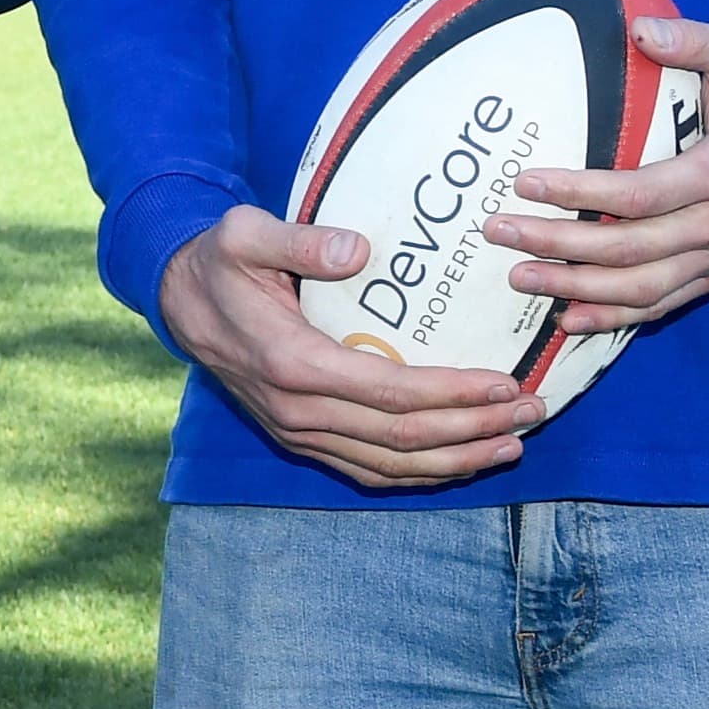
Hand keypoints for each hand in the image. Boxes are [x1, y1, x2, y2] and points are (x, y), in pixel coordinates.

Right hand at [160, 204, 544, 488]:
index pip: (391, 393)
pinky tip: (458, 462)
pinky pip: (367, 471)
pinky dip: (418, 474)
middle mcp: (297, 411)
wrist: (177, 300)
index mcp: (292, 363)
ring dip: (456, 461)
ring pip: (390, 466)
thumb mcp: (247, 233)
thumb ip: (302, 239)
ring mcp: (297, 432)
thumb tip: (359, 249)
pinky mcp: (300, 439)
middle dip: (473, 430)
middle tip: (531, 413)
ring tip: (511, 445)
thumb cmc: (221, 260)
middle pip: (402, 439)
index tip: (504, 383)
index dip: (453, 394)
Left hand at [490, 16, 708, 333]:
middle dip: (560, 244)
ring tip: (518, 277)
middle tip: (501, 232)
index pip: (640, 194)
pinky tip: (566, 319)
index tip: (527, 183)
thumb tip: (641, 31)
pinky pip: (660, 305)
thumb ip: (695, 39)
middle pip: (630, 250)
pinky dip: (612, 319)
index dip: (582, 194)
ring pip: (640, 288)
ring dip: (576, 289)